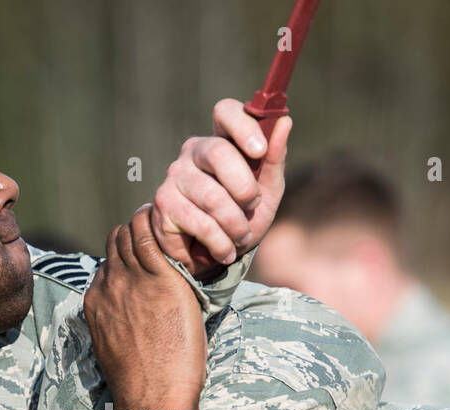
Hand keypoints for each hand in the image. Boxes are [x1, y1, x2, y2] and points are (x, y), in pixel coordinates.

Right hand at [84, 205, 208, 409]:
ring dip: (150, 223)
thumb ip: (122, 322)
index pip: (108, 262)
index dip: (128, 254)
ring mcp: (131, 280)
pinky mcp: (159, 278)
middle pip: (117, 240)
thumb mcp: (120, 346)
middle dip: (137, 232)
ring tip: (175, 223)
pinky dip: (164, 225)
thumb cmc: (146, 382)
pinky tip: (182, 227)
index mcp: (96, 301)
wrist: (154, 395)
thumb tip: (141, 317)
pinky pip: (152, 234)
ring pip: (131, 231)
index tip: (148, 254)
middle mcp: (109, 285)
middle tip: (165, 231)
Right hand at [152, 98, 291, 276]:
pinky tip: (224, 250)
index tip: (260, 150)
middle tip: (252, 206)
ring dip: (235, 224)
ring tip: (240, 237)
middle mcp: (194, 151)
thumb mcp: (267, 192)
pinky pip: (200, 223)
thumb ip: (274, 160)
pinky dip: (220, 243)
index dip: (243, 126)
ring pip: (212, 196)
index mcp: (221, 140)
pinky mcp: (164, 203)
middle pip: (219, 152)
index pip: (225, 112)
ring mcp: (175, 176)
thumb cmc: (241, 217)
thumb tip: (285, 121)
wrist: (212, 256)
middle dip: (245, 187)